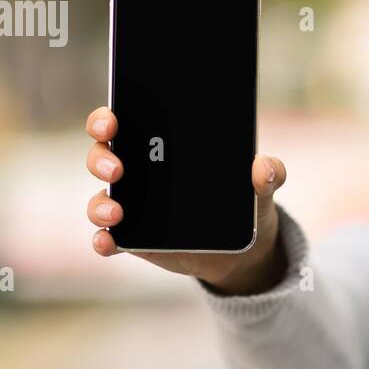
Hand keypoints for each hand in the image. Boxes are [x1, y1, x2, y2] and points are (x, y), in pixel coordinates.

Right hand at [84, 106, 287, 294]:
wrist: (242, 251)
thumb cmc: (244, 203)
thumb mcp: (261, 188)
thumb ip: (268, 173)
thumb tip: (264, 167)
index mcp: (163, 146)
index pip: (124, 121)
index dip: (107, 118)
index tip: (111, 121)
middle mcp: (139, 172)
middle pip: (102, 154)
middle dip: (100, 157)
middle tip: (117, 168)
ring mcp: (132, 206)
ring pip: (101, 198)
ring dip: (100, 204)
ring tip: (118, 213)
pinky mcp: (133, 239)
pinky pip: (108, 238)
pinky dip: (103, 240)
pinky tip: (108, 241)